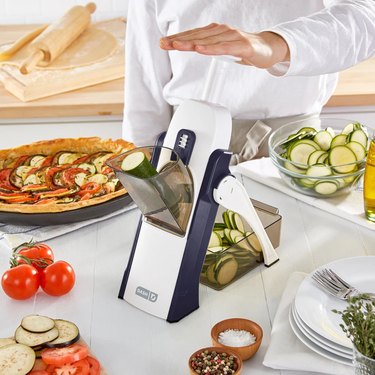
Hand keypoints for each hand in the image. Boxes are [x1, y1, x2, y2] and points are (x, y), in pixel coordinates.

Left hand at [160, 23, 289, 68]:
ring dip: (190, 43)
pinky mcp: (242, 45)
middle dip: (179, 41)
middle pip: (197, 37)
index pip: (193, 35)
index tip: (163, 43)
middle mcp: (222, 31)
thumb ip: (208, 47)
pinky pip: (224, 47)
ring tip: (176, 46)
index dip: (178, 39)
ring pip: (208, 41)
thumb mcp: (222, 48)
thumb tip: (190, 46)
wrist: (268, 48)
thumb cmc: (244, 48)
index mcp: (215, 32)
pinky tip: (201, 50)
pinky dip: (212, 49)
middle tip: (164, 44)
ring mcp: (232, 36)